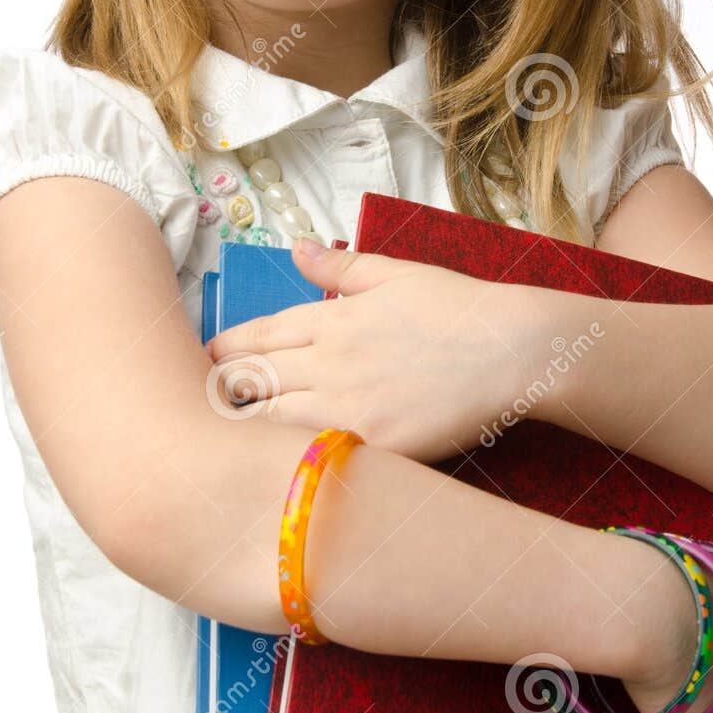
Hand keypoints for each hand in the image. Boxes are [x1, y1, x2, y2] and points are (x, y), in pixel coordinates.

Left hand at [205, 237, 546, 462]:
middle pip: (254, 379)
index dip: (225, 348)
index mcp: (335, 318)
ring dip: (245, 424)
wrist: (512, 352)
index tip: (205, 358)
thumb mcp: (398, 273)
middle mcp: (332, 360)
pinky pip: (314, 452)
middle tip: (200, 399)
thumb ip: (341, 265)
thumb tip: (296, 248)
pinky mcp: (373, 444)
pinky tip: (269, 464)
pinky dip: (287, 455)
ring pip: (272, 418)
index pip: (260, 335)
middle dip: (222, 388)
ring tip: (220, 434)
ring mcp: (350, 405)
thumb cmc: (459, 310)